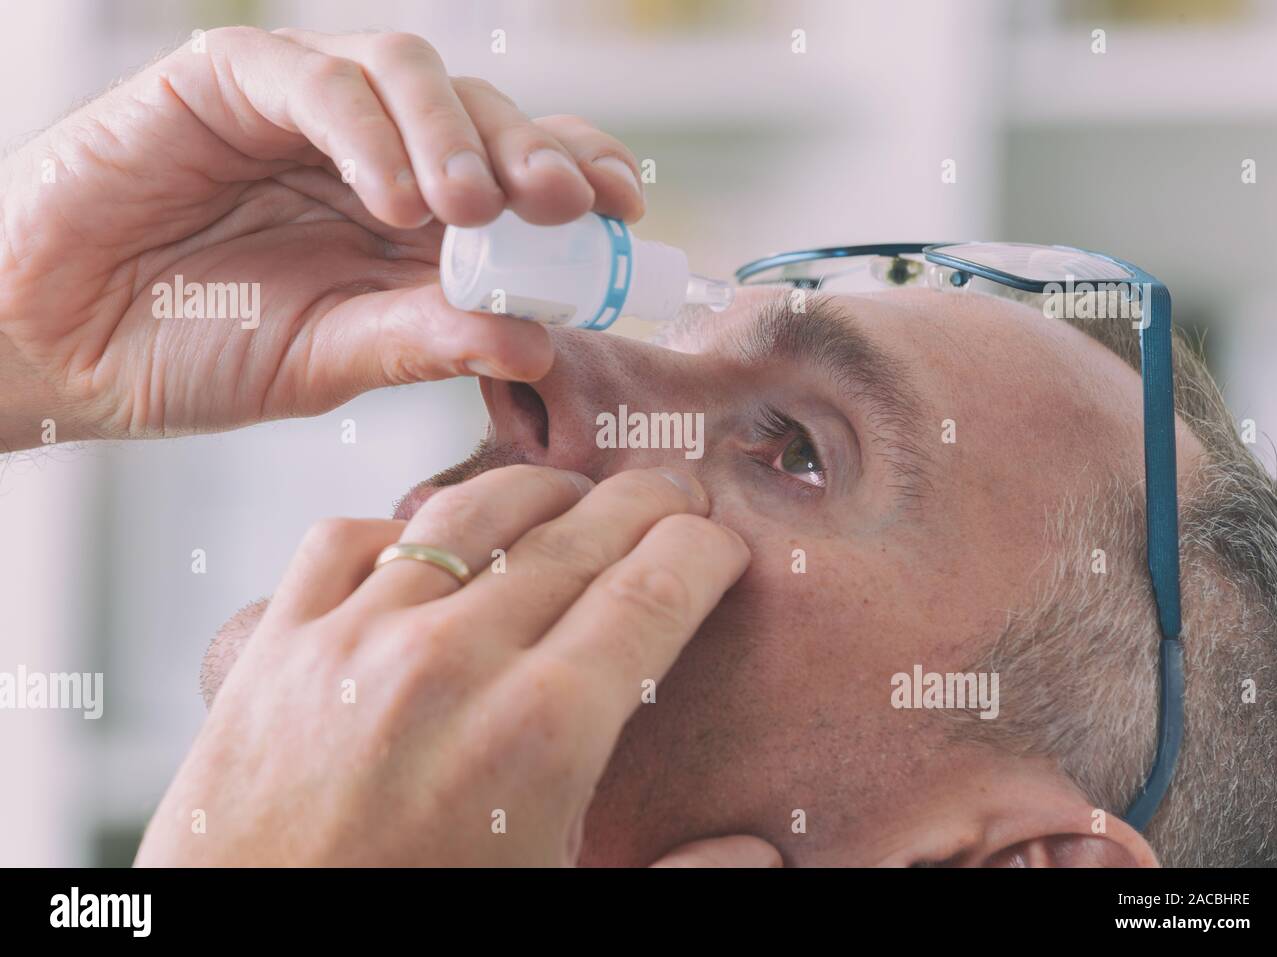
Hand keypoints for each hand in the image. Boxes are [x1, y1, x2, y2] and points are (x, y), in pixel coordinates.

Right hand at [0, 27, 642, 450]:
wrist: (59, 343)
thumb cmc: (194, 352)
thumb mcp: (332, 359)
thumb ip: (426, 338)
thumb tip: (539, 342)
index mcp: (409, 221)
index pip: (514, 176)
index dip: (574, 178)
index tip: (625, 212)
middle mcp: (372, 155)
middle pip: (483, 117)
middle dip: (537, 152)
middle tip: (570, 202)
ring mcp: (307, 112)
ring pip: (411, 74)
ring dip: (458, 136)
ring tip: (476, 210)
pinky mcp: (231, 79)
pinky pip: (317, 79)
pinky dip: (367, 130)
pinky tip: (392, 198)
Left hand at [136, 465, 759, 865]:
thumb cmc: (407, 937)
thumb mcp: (566, 916)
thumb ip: (682, 883)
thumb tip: (760, 849)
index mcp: (542, 732)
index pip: (656, 590)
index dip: (704, 551)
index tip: (720, 545)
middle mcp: (453, 662)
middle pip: (580, 535)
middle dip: (646, 503)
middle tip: (675, 493)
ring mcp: (356, 641)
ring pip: (470, 510)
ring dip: (537, 491)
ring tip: (571, 494)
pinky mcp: (276, 646)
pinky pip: (348, 538)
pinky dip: (398, 525)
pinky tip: (426, 543)